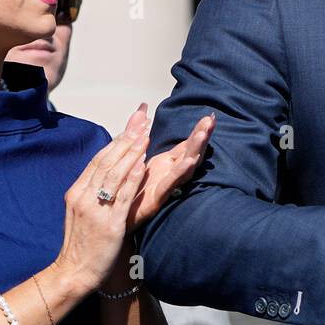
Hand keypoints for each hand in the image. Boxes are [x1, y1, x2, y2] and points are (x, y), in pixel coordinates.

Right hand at [53, 104, 152, 294]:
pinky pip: (123, 196)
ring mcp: (96, 209)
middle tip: (142, 118)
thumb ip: (90, 192)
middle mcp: (84, 197)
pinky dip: (132, 177)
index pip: (98, 159)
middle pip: (107, 160)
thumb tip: (103, 173)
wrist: (73, 272)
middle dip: (126, 137)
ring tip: (145, 133)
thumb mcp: (79, 212)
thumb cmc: (80, 244)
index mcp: (76, 192)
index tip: (131, 124)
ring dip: (131, 151)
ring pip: (115, 174)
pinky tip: (142, 163)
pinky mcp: (110, 224)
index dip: (116, 140)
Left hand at [127, 111, 214, 229]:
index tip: (209, 116)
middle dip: (201, 135)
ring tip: (203, 135)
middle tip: (211, 120)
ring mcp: (166, 185)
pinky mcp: (157, 198)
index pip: (186, 144)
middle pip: (190, 151)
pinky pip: (169, 183)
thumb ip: (139, 132)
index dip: (198, 130)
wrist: (114, 217)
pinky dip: (179, 173)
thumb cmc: (127, 188)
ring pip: (184, 165)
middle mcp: (169, 173)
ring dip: (194, 150)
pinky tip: (188, 162)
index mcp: (166, 163)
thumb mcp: (133, 154)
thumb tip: (142, 107)